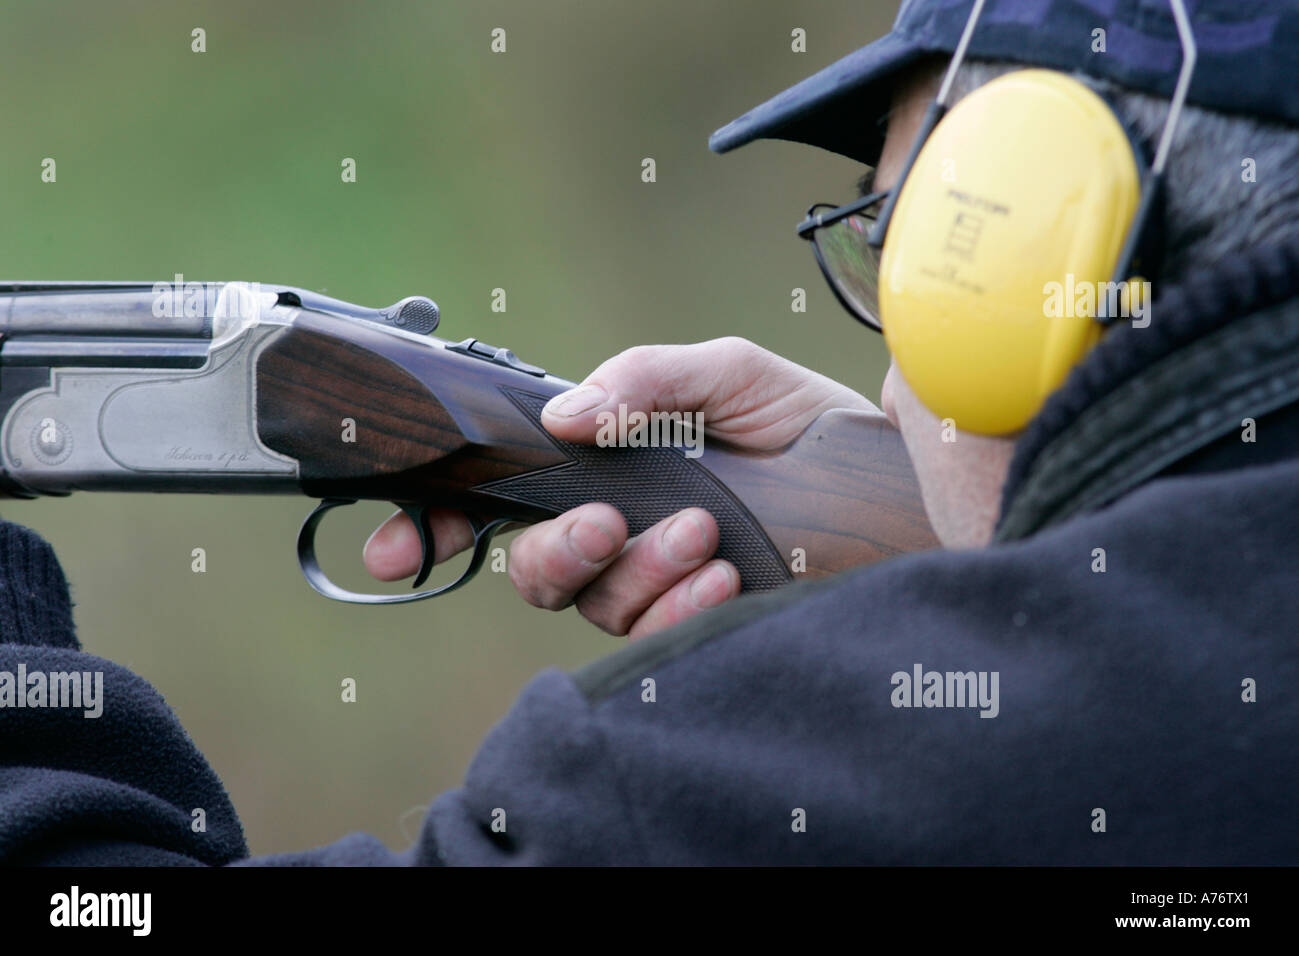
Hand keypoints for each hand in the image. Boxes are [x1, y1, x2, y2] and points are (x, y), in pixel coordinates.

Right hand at [363, 337, 877, 639]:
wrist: (888, 483)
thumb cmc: (802, 422)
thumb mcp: (728, 374)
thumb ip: (646, 381)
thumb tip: (563, 416)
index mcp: (603, 469)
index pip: (496, 503)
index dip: (432, 527)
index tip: (398, 550)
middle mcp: (617, 533)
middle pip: (533, 572)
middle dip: (557, 553)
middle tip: (606, 525)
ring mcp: (656, 585)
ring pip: (596, 606)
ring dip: (645, 571)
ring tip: (709, 531)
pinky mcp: (697, 624)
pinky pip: (655, 640)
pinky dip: (683, 607)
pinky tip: (726, 572)